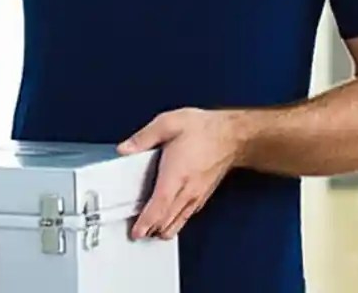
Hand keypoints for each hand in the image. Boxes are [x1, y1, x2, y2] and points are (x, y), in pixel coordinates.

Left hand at [117, 107, 246, 239]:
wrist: (233, 136)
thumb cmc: (204, 129)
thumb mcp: (168, 124)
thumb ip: (143, 138)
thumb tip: (124, 149)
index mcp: (176, 174)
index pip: (159, 205)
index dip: (147, 221)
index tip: (137, 232)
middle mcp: (187, 189)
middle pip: (167, 219)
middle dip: (151, 230)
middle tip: (137, 234)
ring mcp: (197, 195)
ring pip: (178, 221)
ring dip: (163, 229)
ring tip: (149, 233)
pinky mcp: (202, 195)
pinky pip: (187, 215)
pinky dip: (176, 222)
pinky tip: (168, 221)